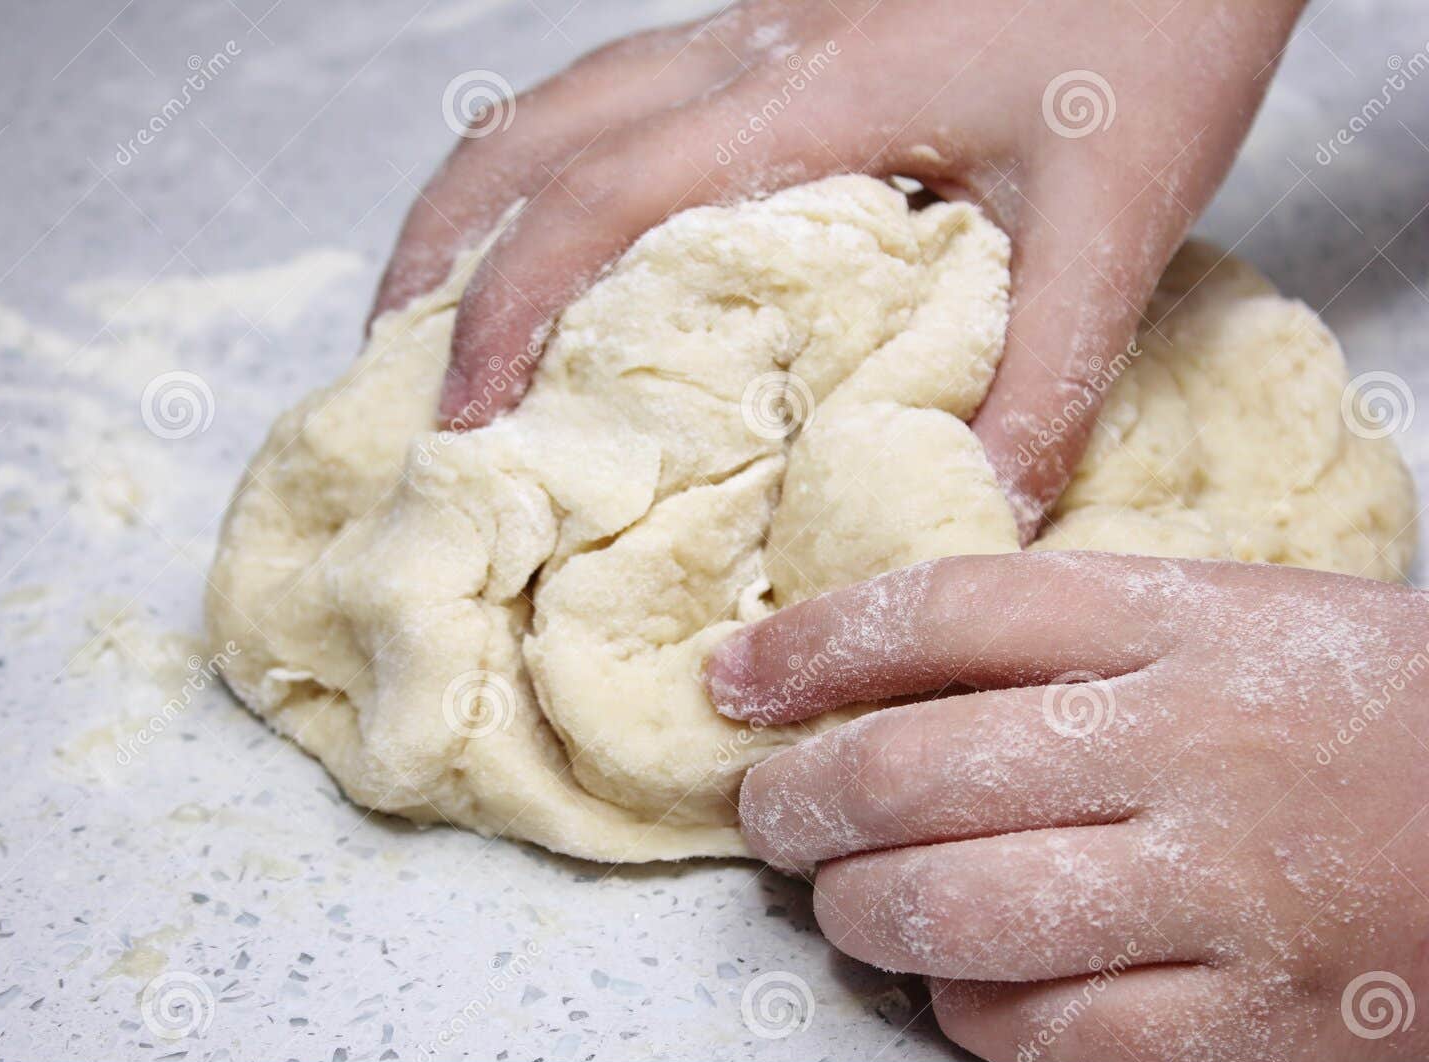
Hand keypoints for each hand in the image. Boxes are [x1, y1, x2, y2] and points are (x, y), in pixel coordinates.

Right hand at [373, 0, 1303, 537]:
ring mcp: (753, 24)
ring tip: (436, 308)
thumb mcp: (1119, 214)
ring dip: (475, 203)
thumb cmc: (1158, 19)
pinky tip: (563, 231)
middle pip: (526, 133)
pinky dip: (549, 170)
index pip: (599, 203)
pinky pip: (617, 92)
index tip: (461, 424)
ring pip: (556, 99)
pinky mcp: (778, 23)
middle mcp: (748, 49)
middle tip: (391, 369)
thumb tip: (965, 524)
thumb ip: (1044, 376)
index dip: (507, 314)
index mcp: (808, 97)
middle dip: (436, 254)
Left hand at [704, 553, 1428, 1061]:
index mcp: (1186, 625)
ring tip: (847, 901)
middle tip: (767, 811)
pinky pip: (1035, 1035)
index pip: (947, 610)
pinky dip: (968, 1012)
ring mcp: (1222, 900)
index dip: (813, 646)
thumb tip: (868, 678)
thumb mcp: (1232, 626)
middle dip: (797, 801)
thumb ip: (1071, 639)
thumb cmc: (1360, 720)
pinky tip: (970, 986)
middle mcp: (1193, 752)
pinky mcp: (1248, 1038)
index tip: (735, 681)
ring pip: (950, 913)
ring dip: (859, 912)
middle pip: (914, 770)